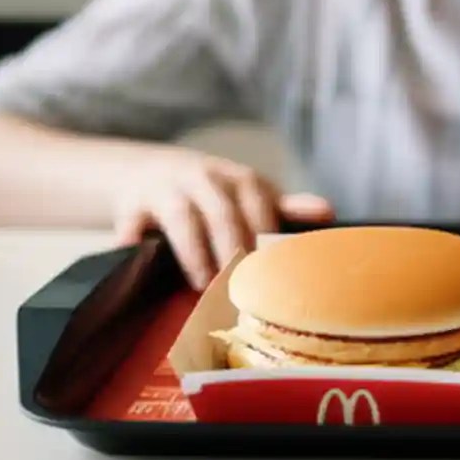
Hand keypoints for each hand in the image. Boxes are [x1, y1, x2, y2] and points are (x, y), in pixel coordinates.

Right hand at [112, 149, 333, 289]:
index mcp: (237, 178)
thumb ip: (285, 207)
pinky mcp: (131, 203)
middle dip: (233, 250)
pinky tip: (141, 263)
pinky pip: (132, 225)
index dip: (265, 236)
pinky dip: (133, 242)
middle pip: (222, 212)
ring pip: (182, 217)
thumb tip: (328, 212)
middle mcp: (203, 177)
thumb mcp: (249, 195)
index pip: (258, 204)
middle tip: (242, 288)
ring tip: (204, 286)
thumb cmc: (213, 193)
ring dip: (195, 253)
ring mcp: (165, 188)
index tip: (274, 270)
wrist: (151, 171)